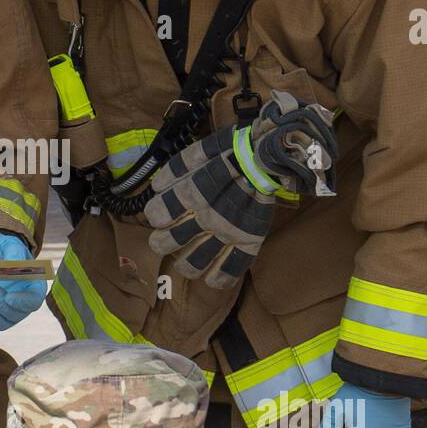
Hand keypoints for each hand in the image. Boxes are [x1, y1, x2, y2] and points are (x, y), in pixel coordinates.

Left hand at [0, 231, 46, 332]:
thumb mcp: (8, 243)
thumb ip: (14, 253)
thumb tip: (13, 266)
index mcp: (32, 285)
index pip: (34, 301)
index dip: (23, 303)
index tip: (8, 296)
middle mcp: (21, 303)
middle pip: (16, 315)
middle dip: (0, 304)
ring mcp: (4, 311)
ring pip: (0, 324)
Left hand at [144, 93, 336, 287]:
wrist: (273, 154)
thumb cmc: (235, 148)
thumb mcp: (201, 149)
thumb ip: (176, 168)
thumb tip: (156, 187)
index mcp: (192, 192)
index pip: (157, 214)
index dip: (154, 215)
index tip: (158, 214)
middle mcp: (206, 216)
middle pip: (166, 242)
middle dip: (160, 242)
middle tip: (164, 239)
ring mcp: (227, 232)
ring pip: (193, 262)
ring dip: (183, 264)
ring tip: (183, 262)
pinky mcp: (248, 240)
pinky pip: (231, 269)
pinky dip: (218, 279)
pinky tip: (211, 279)